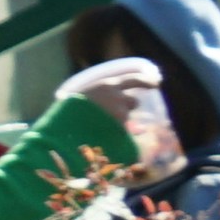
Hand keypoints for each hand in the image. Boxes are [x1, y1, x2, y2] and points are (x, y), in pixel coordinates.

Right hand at [60, 56, 182, 177]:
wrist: (62, 135)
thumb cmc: (62, 114)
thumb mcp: (74, 99)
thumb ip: (91, 98)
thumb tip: (97, 102)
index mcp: (106, 86)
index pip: (134, 79)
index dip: (147, 81)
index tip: (157, 82)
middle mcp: (117, 99)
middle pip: (133, 102)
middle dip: (128, 107)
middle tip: (118, 112)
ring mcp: (120, 117)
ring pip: (127, 119)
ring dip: (120, 123)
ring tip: (101, 129)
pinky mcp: (121, 134)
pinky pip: (123, 135)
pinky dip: (116, 137)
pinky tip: (103, 140)